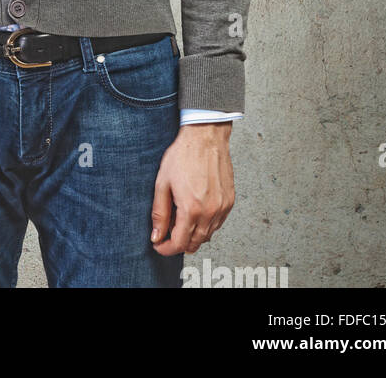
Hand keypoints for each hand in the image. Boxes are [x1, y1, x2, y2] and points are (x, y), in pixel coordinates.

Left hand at [150, 122, 234, 254]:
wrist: (205, 137)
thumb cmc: (182, 156)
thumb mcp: (162, 183)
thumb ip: (160, 213)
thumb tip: (157, 235)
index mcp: (191, 209)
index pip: (180, 243)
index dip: (167, 248)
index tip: (159, 245)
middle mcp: (210, 212)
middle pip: (195, 243)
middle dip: (179, 244)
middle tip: (166, 234)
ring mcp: (222, 208)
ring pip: (207, 236)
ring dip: (193, 235)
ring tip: (179, 221)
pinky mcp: (229, 202)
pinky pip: (217, 224)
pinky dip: (206, 225)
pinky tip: (195, 213)